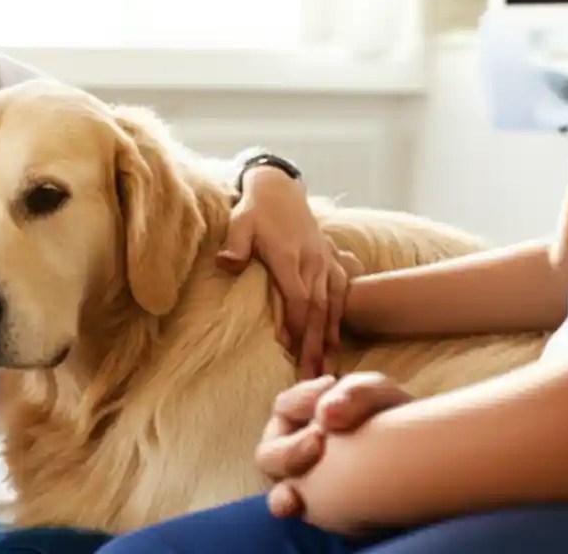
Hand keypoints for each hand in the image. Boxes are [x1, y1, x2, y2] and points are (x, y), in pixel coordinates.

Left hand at [220, 167, 363, 377]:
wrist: (279, 189)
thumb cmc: (255, 210)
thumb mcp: (240, 222)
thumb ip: (235, 244)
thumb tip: (226, 263)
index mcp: (290, 257)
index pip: (298, 298)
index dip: (296, 325)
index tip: (292, 352)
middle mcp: (313, 262)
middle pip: (318, 311)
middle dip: (315, 346)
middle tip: (312, 379)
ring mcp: (325, 263)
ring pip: (333, 307)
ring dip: (330, 340)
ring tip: (329, 372)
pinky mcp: (331, 262)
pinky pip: (341, 295)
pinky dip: (340, 322)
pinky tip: (337, 345)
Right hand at [256, 373, 414, 518]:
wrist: (420, 455)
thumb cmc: (389, 416)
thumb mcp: (377, 393)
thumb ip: (355, 393)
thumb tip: (326, 414)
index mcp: (302, 414)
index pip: (285, 406)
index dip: (300, 401)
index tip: (328, 392)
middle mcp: (292, 447)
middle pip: (270, 451)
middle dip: (289, 450)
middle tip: (319, 440)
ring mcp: (300, 479)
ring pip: (274, 479)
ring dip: (286, 476)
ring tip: (307, 471)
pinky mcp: (312, 504)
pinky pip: (286, 503)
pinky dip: (285, 502)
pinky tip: (295, 502)